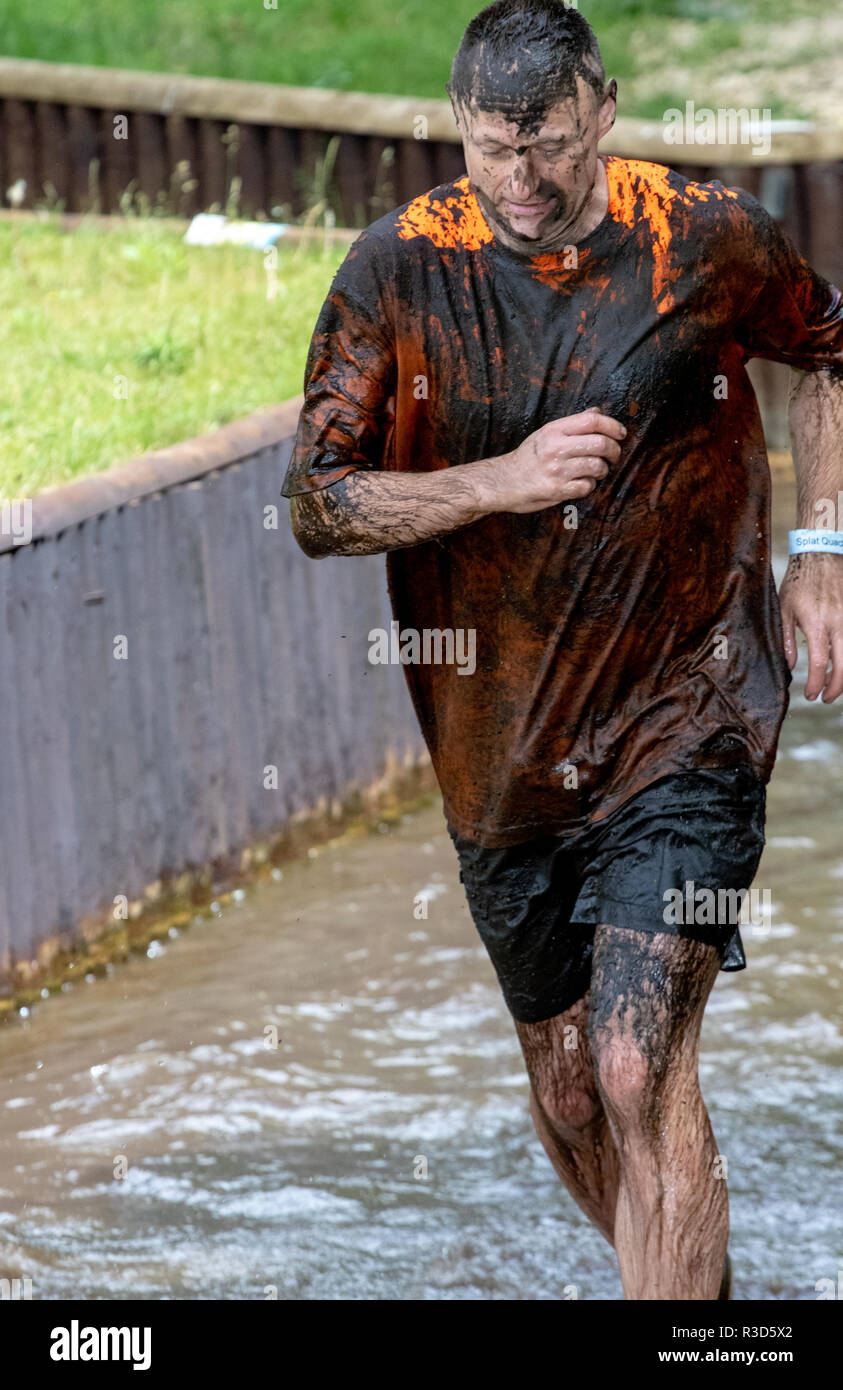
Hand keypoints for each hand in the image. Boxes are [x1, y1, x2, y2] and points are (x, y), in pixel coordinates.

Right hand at [471, 408, 626, 514]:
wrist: (503, 482)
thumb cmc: (528, 457)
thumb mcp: (546, 433)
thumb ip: (572, 423)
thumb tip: (597, 411)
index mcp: (554, 430)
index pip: (592, 421)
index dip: (613, 426)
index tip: (621, 433)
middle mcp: (556, 447)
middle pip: (600, 443)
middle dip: (614, 451)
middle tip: (614, 456)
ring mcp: (557, 469)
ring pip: (597, 466)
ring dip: (602, 470)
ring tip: (595, 471)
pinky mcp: (557, 490)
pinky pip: (587, 486)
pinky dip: (589, 486)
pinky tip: (581, 483)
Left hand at [779, 552, 842, 701]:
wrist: (822, 557)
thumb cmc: (799, 583)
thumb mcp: (784, 610)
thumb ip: (785, 640)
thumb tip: (788, 666)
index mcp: (817, 625)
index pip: (819, 664)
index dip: (815, 683)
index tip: (810, 694)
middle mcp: (838, 625)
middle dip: (835, 687)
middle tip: (825, 699)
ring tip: (834, 687)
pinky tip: (840, 665)